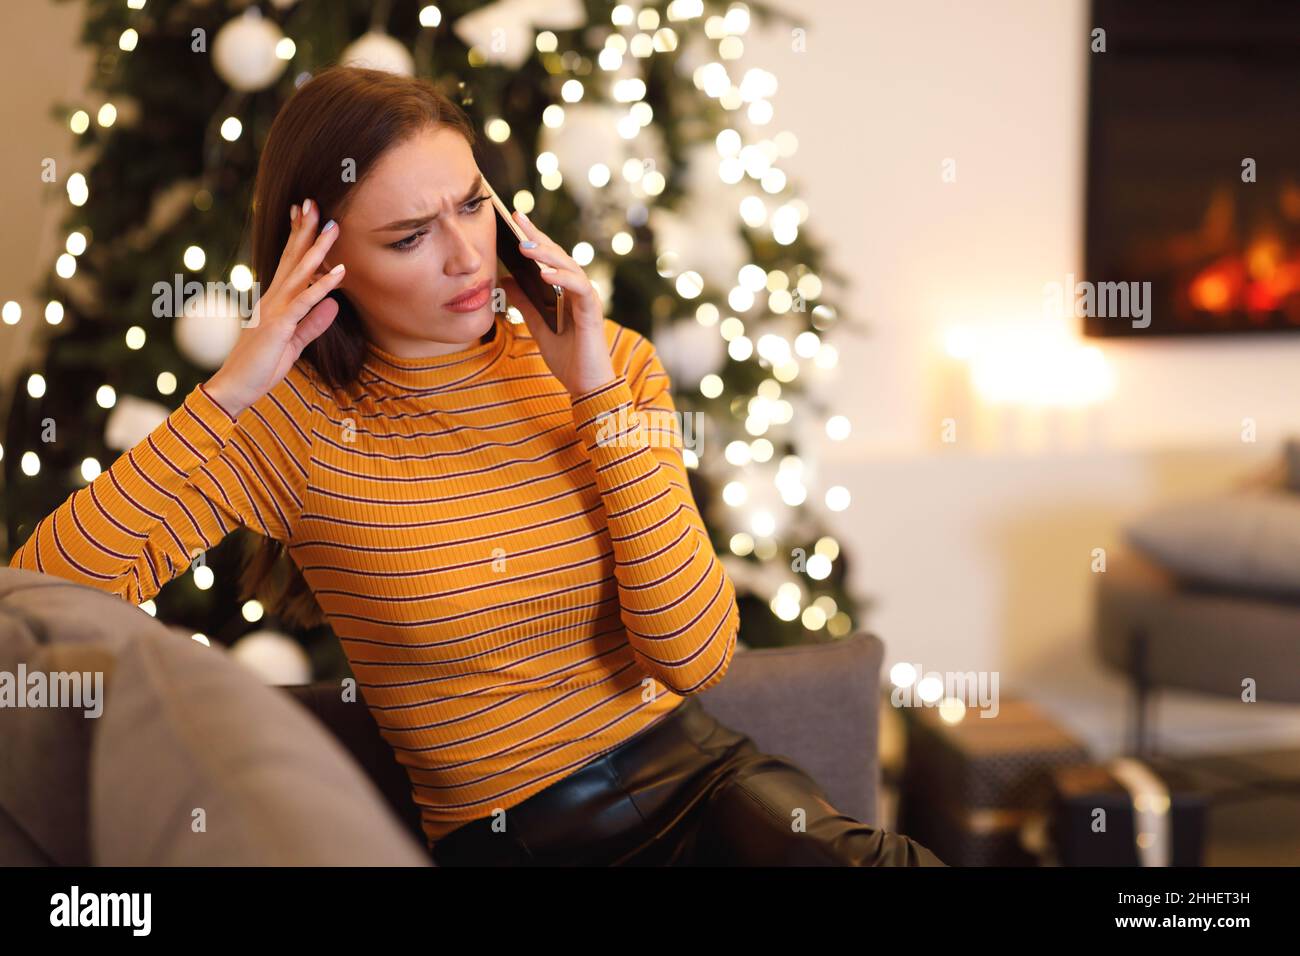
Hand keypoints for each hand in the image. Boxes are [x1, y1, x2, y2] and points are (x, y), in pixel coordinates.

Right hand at [205, 199, 344, 415]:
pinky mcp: (280, 326)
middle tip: (314, 202)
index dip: (298, 238)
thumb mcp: (294, 343)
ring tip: (333, 226)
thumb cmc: (260, 367)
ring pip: (300, 273)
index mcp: (275, 301)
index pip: (289, 263)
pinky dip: (323, 286)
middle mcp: (273, 299)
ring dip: (318, 249)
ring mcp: (275, 310)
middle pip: (292, 258)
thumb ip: (313, 323)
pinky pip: (305, 302)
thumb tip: (333, 303)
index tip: (307, 214)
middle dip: (304, 230)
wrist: (235, 388)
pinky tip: (340, 272)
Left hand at [506, 209, 616, 396]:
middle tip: (517, 220)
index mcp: (564, 291)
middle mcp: (577, 290)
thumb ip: (524, 302)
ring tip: (524, 247)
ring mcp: (586, 299)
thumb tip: (504, 279)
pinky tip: (544, 274)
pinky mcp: (592, 312)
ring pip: (570, 267)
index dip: (533, 237)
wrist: (585, 385)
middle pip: (558, 255)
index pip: (548, 257)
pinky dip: (563, 280)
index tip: (514, 219)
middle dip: (538, 237)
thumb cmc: (566, 357)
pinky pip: (580, 289)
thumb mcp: (536, 325)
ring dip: (547, 255)